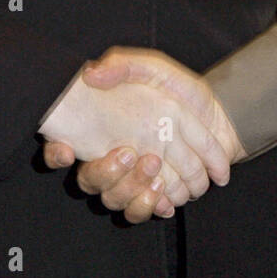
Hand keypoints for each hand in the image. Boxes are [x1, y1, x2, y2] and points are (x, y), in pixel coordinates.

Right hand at [42, 47, 244, 222]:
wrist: (221, 117)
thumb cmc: (182, 91)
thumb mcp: (154, 68)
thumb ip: (124, 65)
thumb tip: (91, 73)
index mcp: (102, 130)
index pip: (61, 147)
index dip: (56, 154)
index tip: (68, 150)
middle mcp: (110, 159)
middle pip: (90, 181)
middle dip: (108, 174)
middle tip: (134, 154)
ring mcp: (130, 180)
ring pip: (114, 201)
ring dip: (132, 192)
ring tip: (157, 175)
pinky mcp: (152, 195)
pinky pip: (140, 212)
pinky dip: (151, 207)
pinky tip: (165, 197)